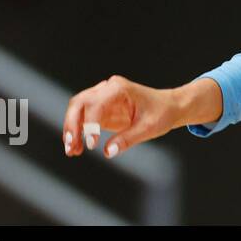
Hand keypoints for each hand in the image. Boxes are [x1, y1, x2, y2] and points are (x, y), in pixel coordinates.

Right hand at [63, 75, 180, 159]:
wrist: (169, 107)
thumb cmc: (161, 113)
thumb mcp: (149, 128)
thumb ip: (128, 139)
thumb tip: (107, 152)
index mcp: (119, 89)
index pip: (96, 104)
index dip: (90, 124)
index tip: (92, 144)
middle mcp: (107, 89)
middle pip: (79, 103)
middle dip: (72, 125)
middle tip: (71, 146)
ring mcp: (102, 97)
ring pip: (77, 110)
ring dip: (71, 130)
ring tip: (72, 151)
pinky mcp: (101, 109)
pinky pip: (83, 119)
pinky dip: (78, 132)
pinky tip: (78, 148)